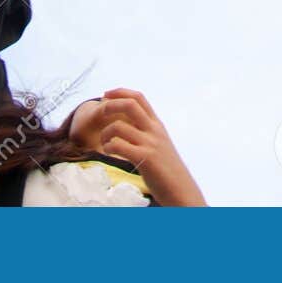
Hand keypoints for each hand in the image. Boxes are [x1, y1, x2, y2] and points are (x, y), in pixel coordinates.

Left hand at [86, 88, 205, 205]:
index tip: (105, 95)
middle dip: (110, 105)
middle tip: (99, 113)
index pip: (139, 97)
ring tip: (104, 143)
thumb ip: (148, 133)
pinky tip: (110, 153)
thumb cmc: (168, 171)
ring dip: (105, 133)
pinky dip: (108, 147)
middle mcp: (154, 130)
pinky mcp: (145, 158)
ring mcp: (150, 144)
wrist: (182, 190)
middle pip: (129, 104)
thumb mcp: (161, 145)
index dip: (120, 92)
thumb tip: (129, 125)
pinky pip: (118, 145)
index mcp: (157, 125)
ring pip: (119, 126)